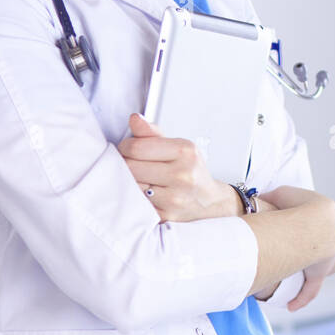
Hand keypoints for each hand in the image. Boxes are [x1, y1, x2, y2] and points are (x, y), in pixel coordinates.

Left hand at [117, 113, 235, 221]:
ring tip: (141, 178)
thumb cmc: (191, 171)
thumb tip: (135, 119)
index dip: (125, 146)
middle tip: (132, 163)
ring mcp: (174, 197)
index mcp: (185, 152)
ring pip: (131, 185)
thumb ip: (152, 133)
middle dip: (125, 163)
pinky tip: (145, 192)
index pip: (137, 147)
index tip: (128, 148)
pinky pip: (136, 202)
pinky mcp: (165, 215)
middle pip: (130, 167)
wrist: (209, 201)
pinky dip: (136, 197)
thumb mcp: (178, 146)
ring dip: (129, 181)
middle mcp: (182, 175)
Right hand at [251, 184, 334, 303]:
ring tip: (294, 277)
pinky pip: (311, 288)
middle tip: (294, 255)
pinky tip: (291, 306)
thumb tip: (261, 202)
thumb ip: (272, 198)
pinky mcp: (319, 272)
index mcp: (324, 218)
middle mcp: (329, 239)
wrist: (315, 222)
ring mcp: (326, 257)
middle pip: (324, 247)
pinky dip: (302, 297)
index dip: (303, 229)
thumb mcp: (281, 195)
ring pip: (324, 266)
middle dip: (312, 251)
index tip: (290, 234)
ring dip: (311, 271)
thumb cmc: (298, 205)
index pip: (316, 225)